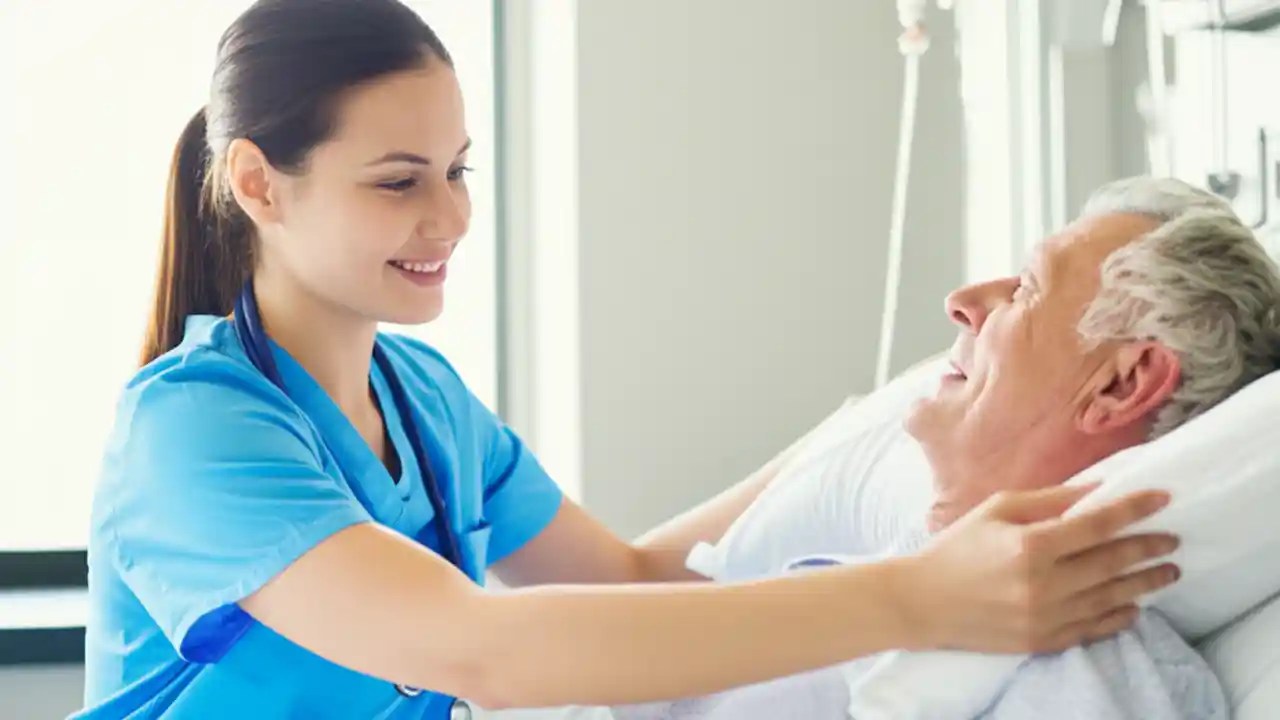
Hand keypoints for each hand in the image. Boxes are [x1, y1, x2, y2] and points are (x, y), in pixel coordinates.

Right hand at [902, 484, 1178, 652]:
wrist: (924, 602)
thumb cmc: (958, 548)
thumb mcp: (997, 509)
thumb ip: (1050, 500)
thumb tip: (1097, 489)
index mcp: (1029, 544)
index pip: (1097, 524)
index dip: (1134, 509)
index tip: (1162, 498)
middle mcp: (1042, 583)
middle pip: (1111, 563)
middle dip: (1148, 548)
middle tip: (1172, 540)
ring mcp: (1044, 616)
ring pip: (1110, 598)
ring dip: (1144, 583)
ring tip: (1167, 571)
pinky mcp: (1042, 640)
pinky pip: (1093, 629)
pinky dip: (1119, 617)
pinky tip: (1135, 606)